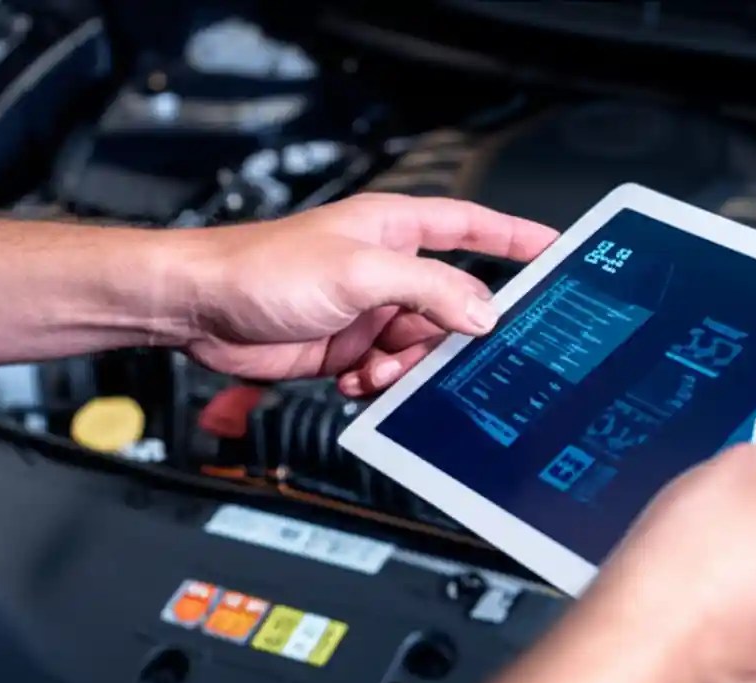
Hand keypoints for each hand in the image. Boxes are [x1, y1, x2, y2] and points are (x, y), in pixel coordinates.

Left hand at [181, 193, 556, 387]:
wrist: (199, 309)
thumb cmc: (261, 269)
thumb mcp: (358, 273)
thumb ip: (428, 288)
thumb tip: (482, 311)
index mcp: (394, 229)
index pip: (472, 226)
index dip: (515, 237)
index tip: (555, 251)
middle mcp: (386, 268)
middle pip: (451, 303)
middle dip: (450, 333)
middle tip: (454, 352)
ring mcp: (368, 309)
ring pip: (421, 345)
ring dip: (407, 365)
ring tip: (377, 366)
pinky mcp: (347, 346)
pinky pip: (389, 370)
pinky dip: (380, 382)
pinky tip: (356, 379)